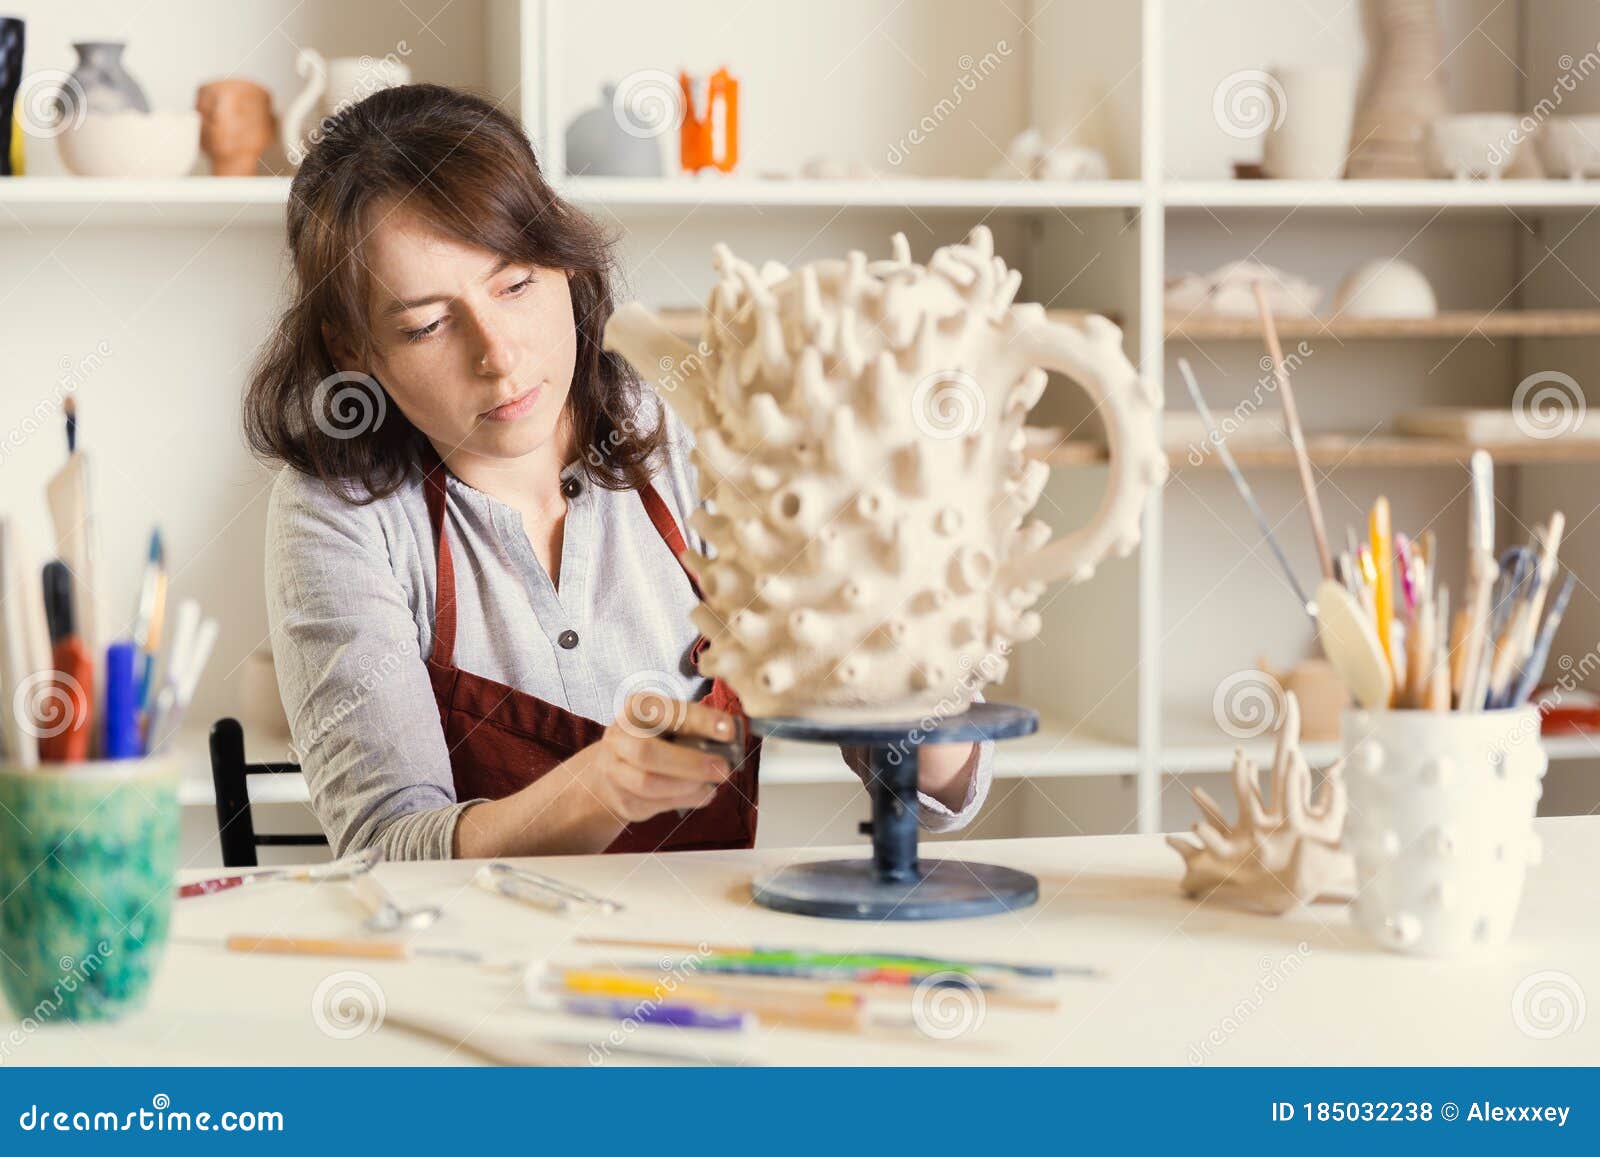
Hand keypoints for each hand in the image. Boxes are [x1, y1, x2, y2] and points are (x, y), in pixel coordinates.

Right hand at [570, 692, 736, 824]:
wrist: (614, 769)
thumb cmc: (653, 739)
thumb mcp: (671, 723)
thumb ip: (695, 728)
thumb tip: (730, 737)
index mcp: (636, 708)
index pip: (668, 712)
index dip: (701, 721)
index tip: (730, 730)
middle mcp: (619, 736)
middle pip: (647, 753)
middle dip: (691, 764)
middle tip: (723, 769)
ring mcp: (614, 769)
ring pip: (648, 783)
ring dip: (687, 787)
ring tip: (711, 785)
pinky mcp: (620, 799)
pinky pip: (653, 805)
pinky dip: (683, 801)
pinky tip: (700, 794)